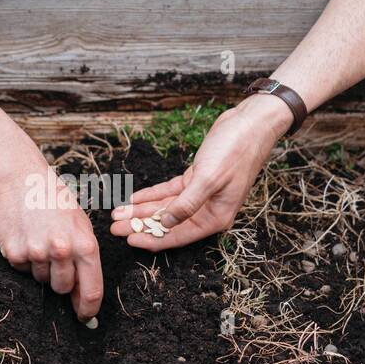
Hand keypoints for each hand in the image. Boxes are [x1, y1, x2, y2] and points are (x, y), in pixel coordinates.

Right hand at [0, 164, 103, 318]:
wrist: (23, 181)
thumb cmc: (56, 203)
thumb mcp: (81, 226)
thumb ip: (85, 260)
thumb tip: (82, 297)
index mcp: (85, 245)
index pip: (91, 290)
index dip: (89, 309)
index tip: (86, 317)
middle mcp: (61, 251)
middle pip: (63, 288)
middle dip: (61, 279)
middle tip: (56, 256)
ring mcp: (36, 252)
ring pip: (41, 279)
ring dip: (41, 266)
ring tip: (40, 239)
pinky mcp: (14, 253)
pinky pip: (22, 269)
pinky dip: (24, 259)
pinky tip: (26, 237)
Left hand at [110, 95, 291, 249]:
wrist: (250, 123)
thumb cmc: (236, 150)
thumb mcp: (209, 178)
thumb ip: (187, 204)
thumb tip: (166, 223)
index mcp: (216, 216)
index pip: (178, 235)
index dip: (152, 239)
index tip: (128, 240)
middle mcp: (208, 209)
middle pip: (168, 223)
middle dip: (140, 224)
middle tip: (114, 227)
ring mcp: (201, 194)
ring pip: (165, 207)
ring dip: (141, 209)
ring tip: (118, 213)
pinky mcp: (196, 178)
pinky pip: (170, 191)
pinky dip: (152, 194)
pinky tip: (134, 198)